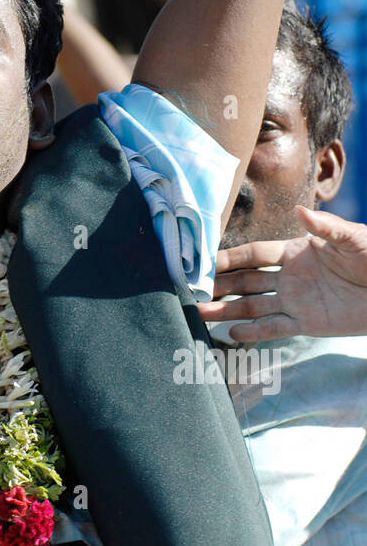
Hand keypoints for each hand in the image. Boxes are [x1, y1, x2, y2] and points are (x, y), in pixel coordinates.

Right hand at [199, 206, 366, 340]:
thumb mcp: (352, 238)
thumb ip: (326, 227)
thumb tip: (301, 212)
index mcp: (295, 252)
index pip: (254, 255)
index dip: (230, 258)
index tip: (207, 262)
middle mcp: (289, 277)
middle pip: (246, 281)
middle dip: (219, 286)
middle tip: (194, 291)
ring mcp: (295, 301)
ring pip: (252, 306)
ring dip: (227, 310)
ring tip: (200, 314)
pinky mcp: (306, 323)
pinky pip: (274, 327)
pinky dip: (253, 331)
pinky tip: (231, 333)